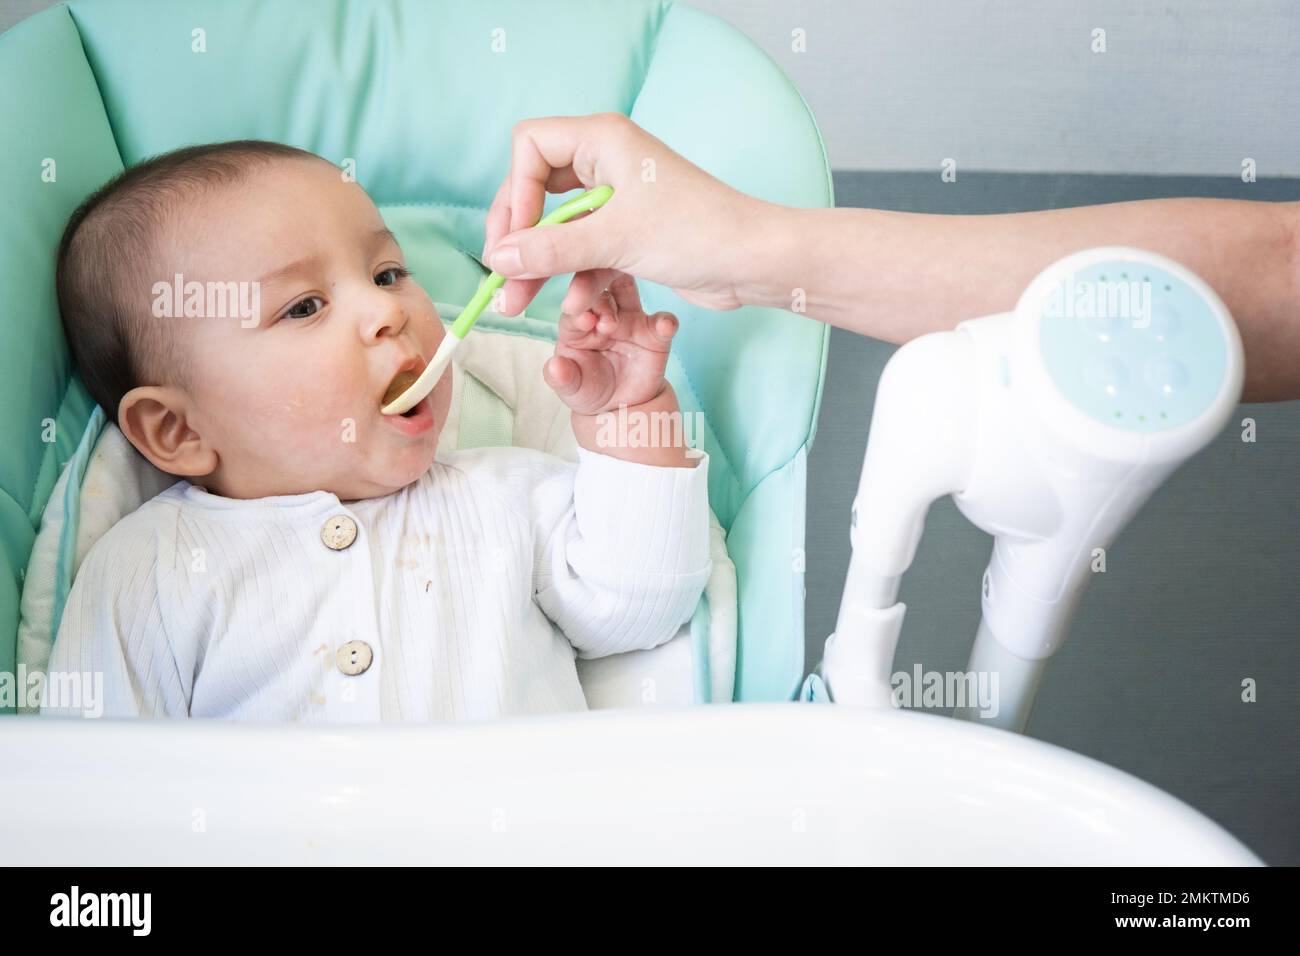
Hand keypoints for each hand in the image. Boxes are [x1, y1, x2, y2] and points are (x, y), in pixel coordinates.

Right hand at [482, 112, 762, 317]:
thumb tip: (497, 258)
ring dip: (541, 266)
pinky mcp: (629, 232)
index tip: (515, 240)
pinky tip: (573, 307)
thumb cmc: (696, 232)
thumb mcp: (613, 241)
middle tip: (500, 277)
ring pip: (559, 227)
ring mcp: (618, 198)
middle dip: (519, 237)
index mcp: (602, 139)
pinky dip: (575, 276)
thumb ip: (550, 250)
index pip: (530, 147)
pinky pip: (585, 249)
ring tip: (517, 304)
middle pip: (536, 190)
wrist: (753, 262)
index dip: (514, 192)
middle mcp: (606, 160)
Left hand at [543, 274, 677, 415]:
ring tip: (629, 318)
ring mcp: (629, 319)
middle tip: (606, 322)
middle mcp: (601, 314)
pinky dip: (666, 322)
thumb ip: (561, 378)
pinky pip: (663, 322)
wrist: (619, 407)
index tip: (583, 321)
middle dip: (602, 304)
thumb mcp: (572, 388)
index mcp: (576, 325)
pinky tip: (666, 326)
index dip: (578, 314)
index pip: (574, 313)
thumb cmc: (588, 389)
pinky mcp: (654, 333)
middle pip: (600, 295)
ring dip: (628, 296)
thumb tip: (554, 368)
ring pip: (628, 294)